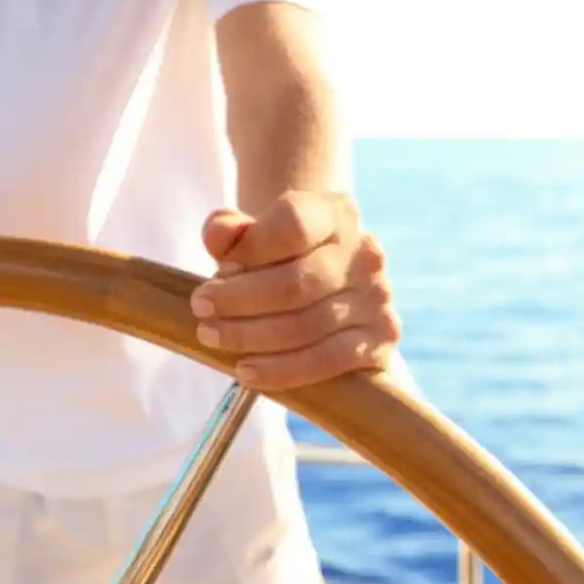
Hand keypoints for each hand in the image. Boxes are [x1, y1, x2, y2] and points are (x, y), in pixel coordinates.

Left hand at [190, 191, 400, 390]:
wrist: (331, 290)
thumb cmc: (280, 260)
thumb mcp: (253, 237)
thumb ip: (229, 230)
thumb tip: (218, 236)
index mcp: (336, 213)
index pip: (293, 224)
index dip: (249, 249)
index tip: (217, 269)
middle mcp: (365, 253)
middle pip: (295, 283)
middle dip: (239, 300)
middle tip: (201, 310)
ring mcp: (377, 297)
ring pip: (306, 326)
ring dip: (251, 337)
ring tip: (213, 337)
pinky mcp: (381, 338)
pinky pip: (327, 361)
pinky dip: (282, 370)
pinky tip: (247, 371)